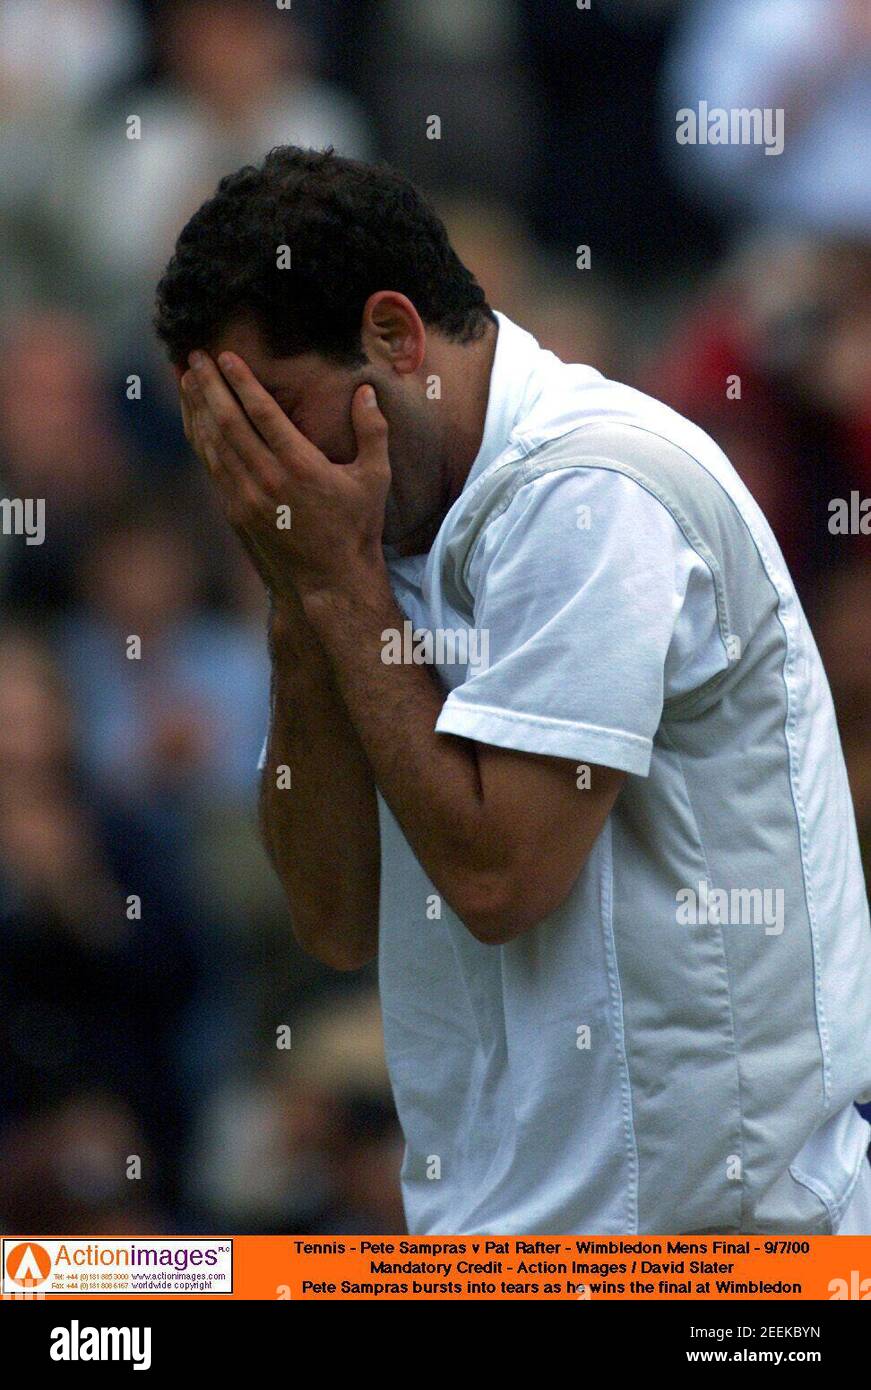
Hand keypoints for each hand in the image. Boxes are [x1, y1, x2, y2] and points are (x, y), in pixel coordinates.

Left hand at [179, 351, 390, 602]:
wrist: (329, 582)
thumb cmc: (356, 529)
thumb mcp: (375, 479)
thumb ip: (373, 432)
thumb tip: (366, 391)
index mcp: (301, 466)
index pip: (262, 413)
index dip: (241, 382)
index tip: (225, 357)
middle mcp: (268, 479)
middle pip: (229, 422)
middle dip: (209, 386)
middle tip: (194, 356)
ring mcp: (247, 497)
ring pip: (213, 443)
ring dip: (197, 408)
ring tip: (185, 378)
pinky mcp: (235, 512)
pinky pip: (211, 466)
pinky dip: (199, 438)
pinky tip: (194, 419)